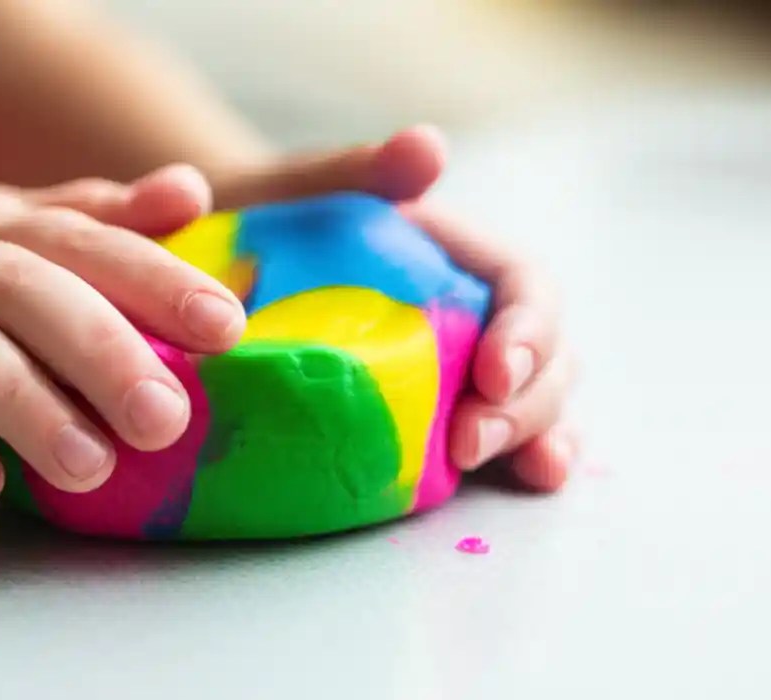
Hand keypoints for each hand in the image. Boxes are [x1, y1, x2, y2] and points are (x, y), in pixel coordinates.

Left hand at [211, 127, 577, 490]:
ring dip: (529, 437)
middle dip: (525, 404)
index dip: (530, 330)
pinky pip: (499, 439)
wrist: (225, 281)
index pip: (525, 286)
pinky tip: (523, 481)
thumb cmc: (265, 230)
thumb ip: (363, 168)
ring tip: (483, 466)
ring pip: (535, 402)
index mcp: (458, 254)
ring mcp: (464, 368)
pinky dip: (520, 461)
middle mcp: (476, 311)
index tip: (495, 372)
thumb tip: (429, 146)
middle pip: (545, 357)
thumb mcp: (301, 191)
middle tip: (469, 443)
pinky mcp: (441, 416)